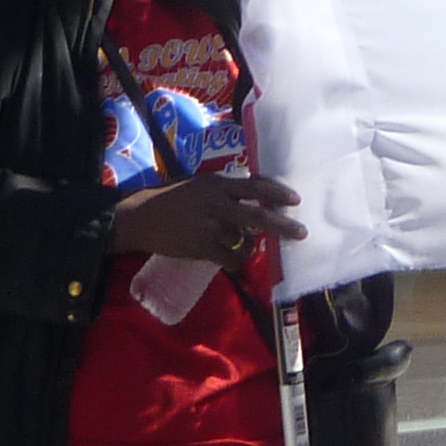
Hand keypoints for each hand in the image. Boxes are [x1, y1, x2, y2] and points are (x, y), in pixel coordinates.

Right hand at [116, 168, 305, 264]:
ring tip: (246, 246)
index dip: (277, 192)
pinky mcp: (203, 249)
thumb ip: (224, 190)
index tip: (296, 200)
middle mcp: (217, 204)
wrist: (143, 217)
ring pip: (245, 241)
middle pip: (258, 215)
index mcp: (217, 184)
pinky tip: (232, 259)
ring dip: (251, 246)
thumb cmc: (172, 197)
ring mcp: (211, 229)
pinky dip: (235, 260)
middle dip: (283, 225)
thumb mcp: (199, 184)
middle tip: (301, 232)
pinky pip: (230, 259)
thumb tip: (250, 196)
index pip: (255, 186)